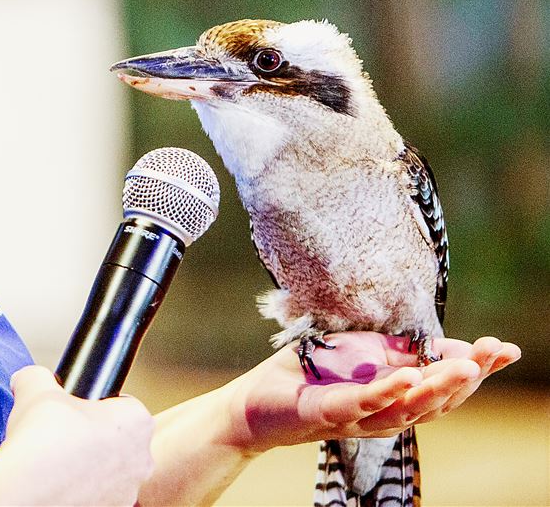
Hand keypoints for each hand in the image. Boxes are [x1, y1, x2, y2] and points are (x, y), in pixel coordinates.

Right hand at [0, 365, 154, 505]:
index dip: (96, 404)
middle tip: (65, 434)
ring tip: (59, 460)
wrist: (26, 488)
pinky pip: (100, 495)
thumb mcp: (35, 384)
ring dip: (92, 465)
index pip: (123, 404)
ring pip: (112, 471)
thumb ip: (38, 375)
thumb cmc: (40, 438)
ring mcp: (128, 492)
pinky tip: (60, 483)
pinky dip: (84, 489)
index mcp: (136, 421)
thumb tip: (30, 378)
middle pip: (121, 439)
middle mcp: (142, 459)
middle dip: (97, 436)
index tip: (76, 410)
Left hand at [219, 332, 520, 452]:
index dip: (476, 368)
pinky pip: (362, 404)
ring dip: (437, 387)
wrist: (256, 398)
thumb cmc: (309, 374)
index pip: (442, 384)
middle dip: (467, 377)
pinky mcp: (326, 413)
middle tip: (494, 354)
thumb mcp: (361, 353)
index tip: (505, 349)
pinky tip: (408, 376)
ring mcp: (356, 417)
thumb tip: (448, 345)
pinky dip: (387, 391)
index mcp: (393, 394)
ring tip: (467, 367)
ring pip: (406, 409)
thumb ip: (400, 351)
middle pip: (434, 401)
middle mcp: (383, 412)